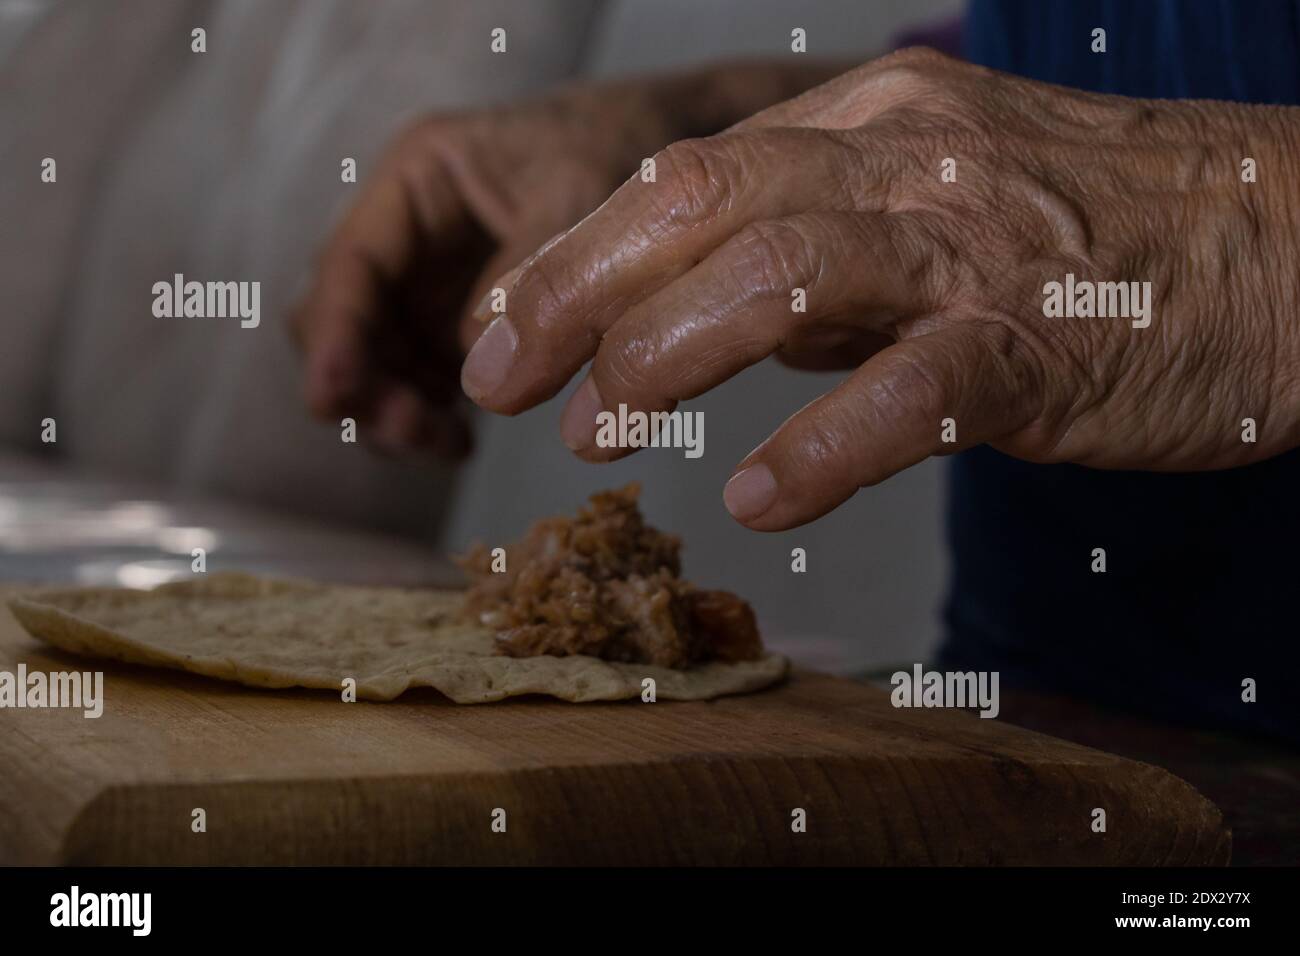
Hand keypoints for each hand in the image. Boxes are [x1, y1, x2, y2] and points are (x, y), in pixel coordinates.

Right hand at [289, 63, 840, 457]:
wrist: (672, 151)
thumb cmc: (620, 144)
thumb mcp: (578, 191)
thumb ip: (531, 269)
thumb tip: (479, 362)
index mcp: (420, 177)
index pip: (349, 262)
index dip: (335, 334)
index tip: (332, 397)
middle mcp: (410, 232)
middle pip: (345, 320)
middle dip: (363, 384)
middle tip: (414, 432)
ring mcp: (433, 281)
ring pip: (376, 361)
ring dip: (392, 411)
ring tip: (446, 442)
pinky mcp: (459, 322)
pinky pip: (420, 378)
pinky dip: (428, 414)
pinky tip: (460, 441)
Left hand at [461, 48, 1299, 527]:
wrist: (1285, 246)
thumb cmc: (1096, 233)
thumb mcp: (934, 207)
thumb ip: (815, 253)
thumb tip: (690, 318)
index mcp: (870, 127)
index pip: (683, 180)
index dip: (572, 259)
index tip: (500, 333)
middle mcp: (908, 163)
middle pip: (700, 206)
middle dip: (575, 294)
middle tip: (497, 379)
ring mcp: (975, 247)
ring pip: (787, 272)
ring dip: (667, 354)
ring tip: (598, 433)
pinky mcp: (1041, 341)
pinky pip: (917, 388)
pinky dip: (828, 443)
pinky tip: (760, 497)